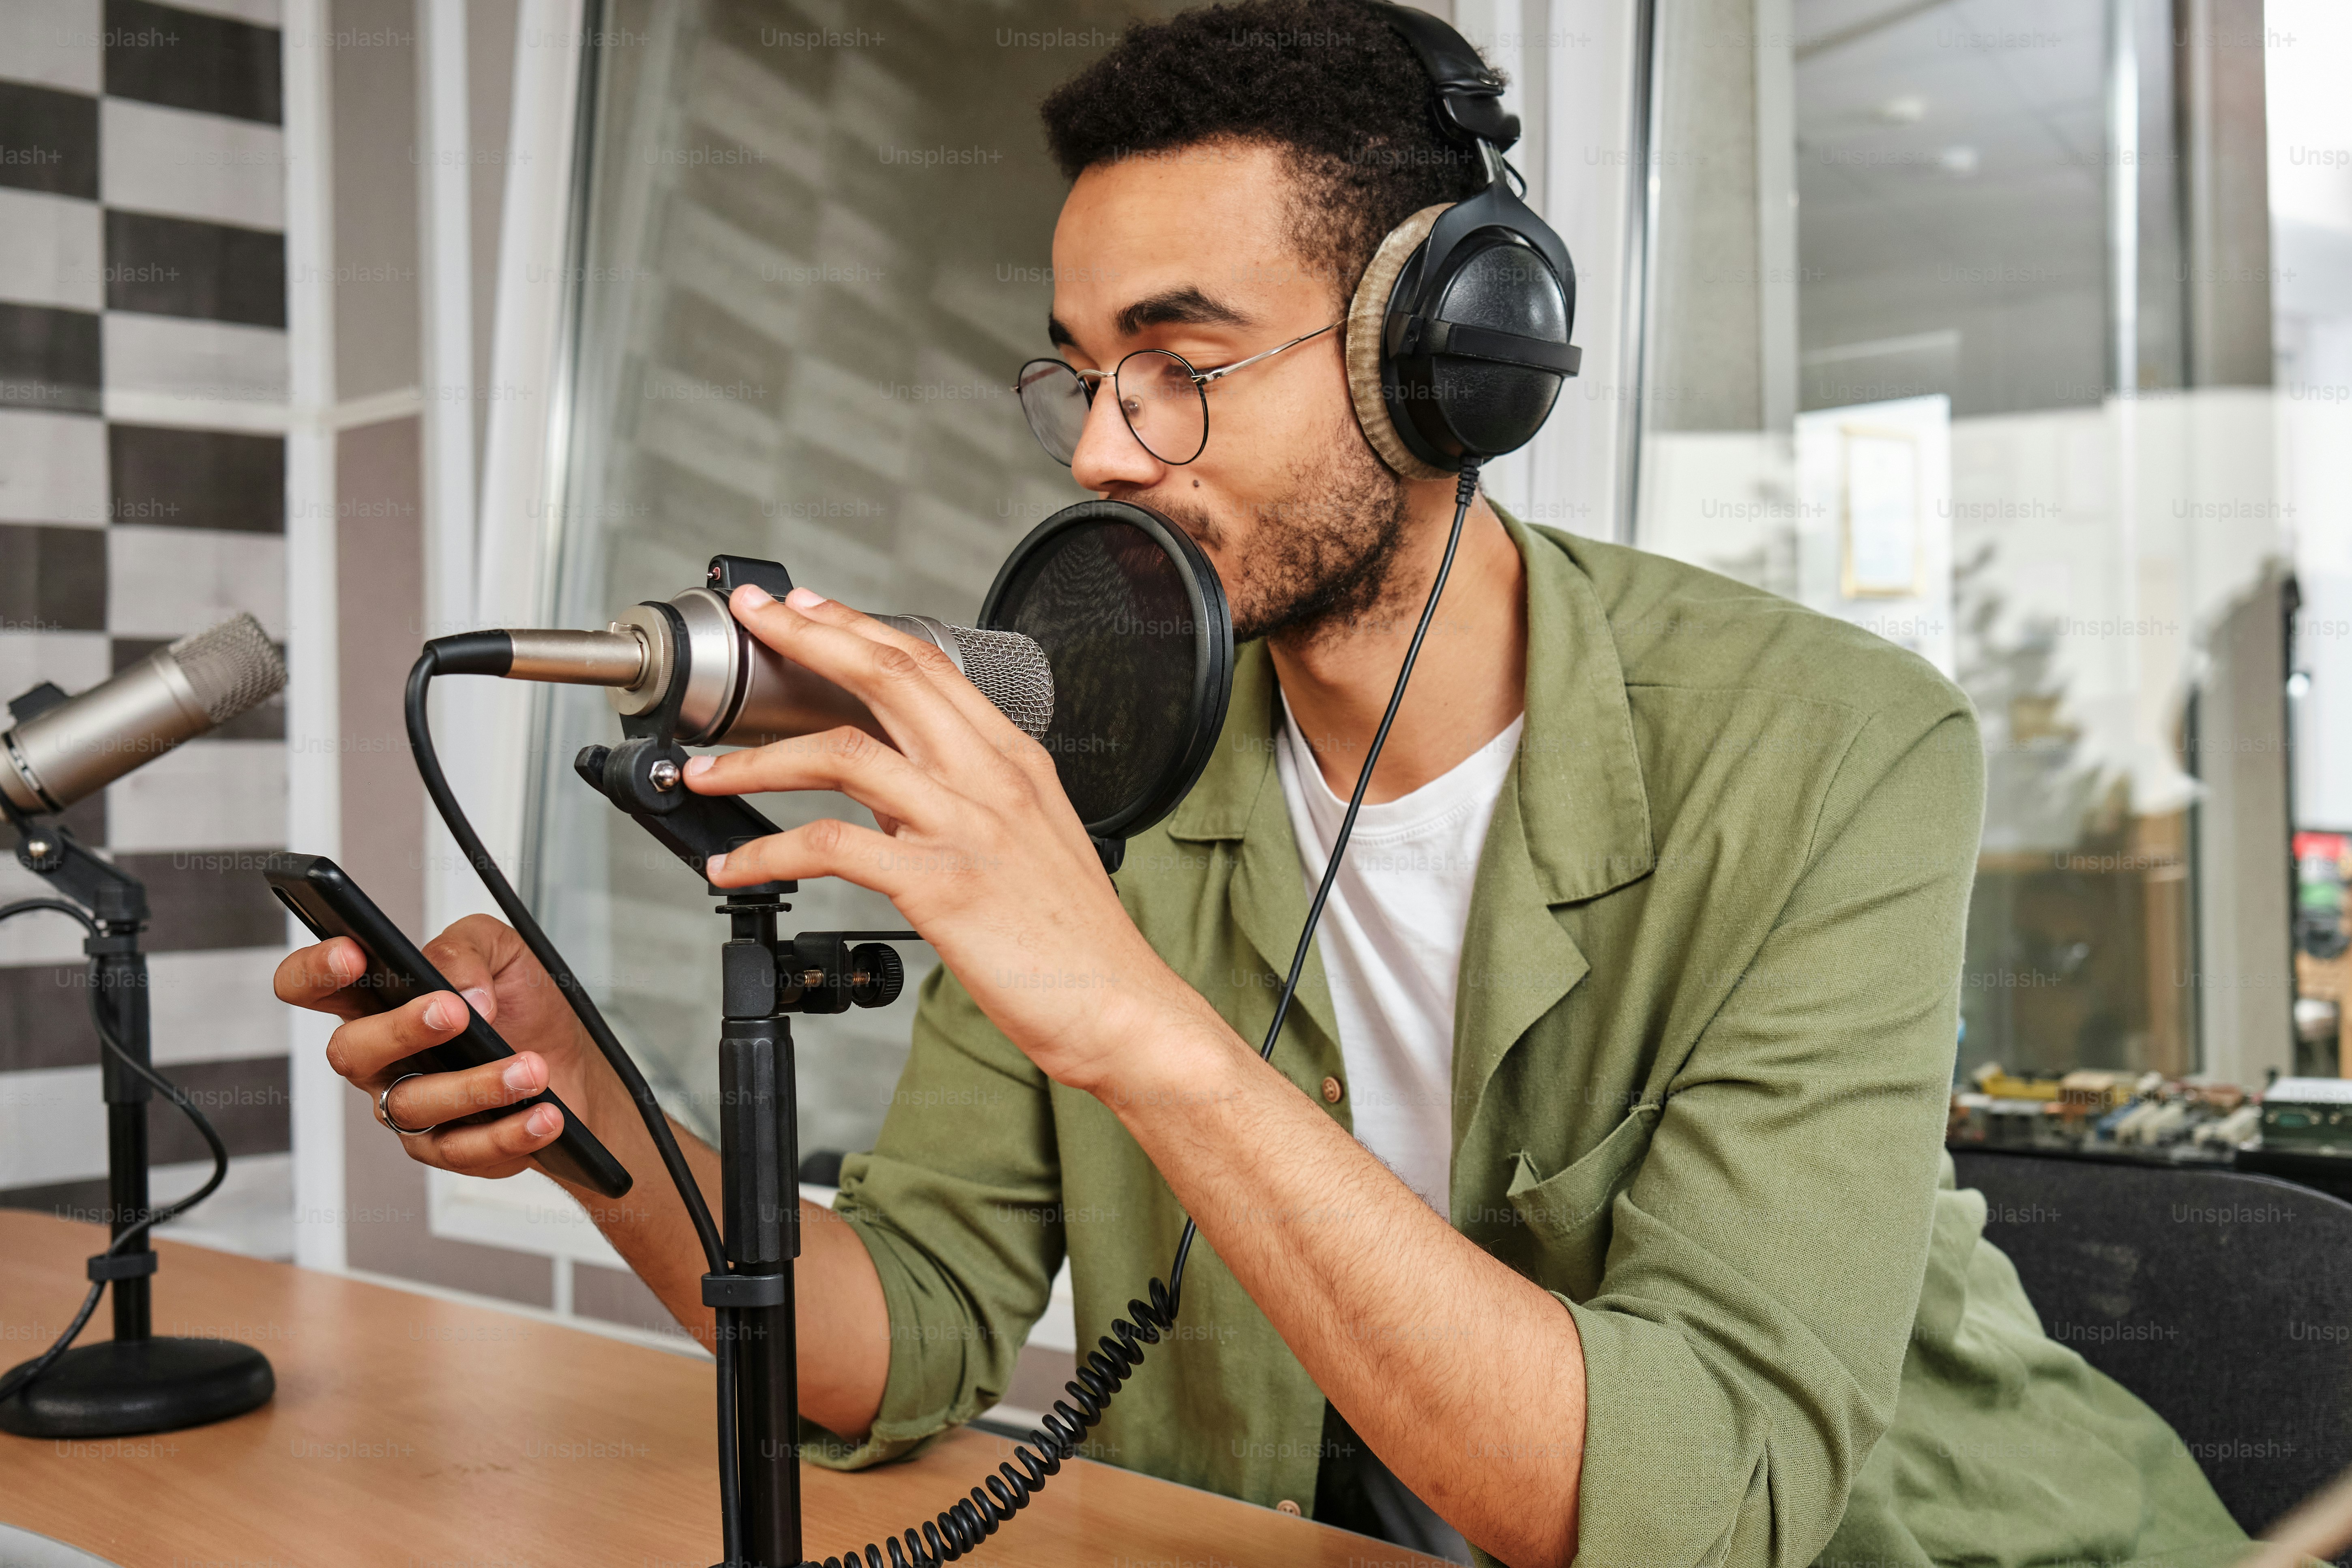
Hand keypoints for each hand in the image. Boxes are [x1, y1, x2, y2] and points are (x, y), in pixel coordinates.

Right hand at [271, 915, 600, 1177]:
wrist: (575, 1066)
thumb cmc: (525, 1006)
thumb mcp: (504, 952)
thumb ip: (467, 950)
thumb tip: (461, 990)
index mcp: (380, 1001)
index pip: (315, 986)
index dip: (314, 971)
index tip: (350, 954)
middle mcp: (382, 1058)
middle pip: (351, 1052)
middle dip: (401, 1030)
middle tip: (456, 1012)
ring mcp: (407, 1105)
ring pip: (414, 1103)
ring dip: (477, 1085)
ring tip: (531, 1069)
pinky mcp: (444, 1148)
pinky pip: (463, 1149)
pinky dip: (509, 1131)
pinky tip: (542, 1114)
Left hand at [684, 584, 1230, 1095]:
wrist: (1120, 1005)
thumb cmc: (1073, 937)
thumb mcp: (1029, 841)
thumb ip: (962, 801)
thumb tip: (891, 790)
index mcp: (1015, 761)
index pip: (928, 665)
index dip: (858, 626)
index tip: (806, 607)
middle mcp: (991, 779)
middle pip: (887, 677)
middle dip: (806, 637)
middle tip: (752, 618)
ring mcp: (966, 826)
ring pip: (843, 754)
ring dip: (756, 760)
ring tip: (704, 772)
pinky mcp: (940, 885)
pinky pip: (831, 849)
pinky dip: (767, 856)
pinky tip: (735, 869)